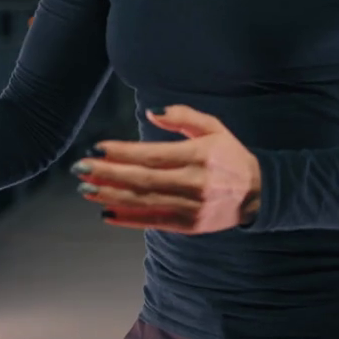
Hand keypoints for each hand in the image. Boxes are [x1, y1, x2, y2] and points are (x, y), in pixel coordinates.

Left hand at [72, 106, 260, 233]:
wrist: (257, 193)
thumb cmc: (230, 155)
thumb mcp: (213, 127)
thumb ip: (183, 116)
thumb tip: (149, 113)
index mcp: (198, 155)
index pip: (152, 155)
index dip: (121, 152)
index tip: (97, 148)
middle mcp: (193, 182)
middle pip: (141, 179)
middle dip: (107, 174)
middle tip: (80, 169)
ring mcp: (190, 207)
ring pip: (142, 202)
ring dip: (110, 195)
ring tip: (85, 189)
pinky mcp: (188, 225)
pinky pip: (152, 221)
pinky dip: (127, 218)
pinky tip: (106, 211)